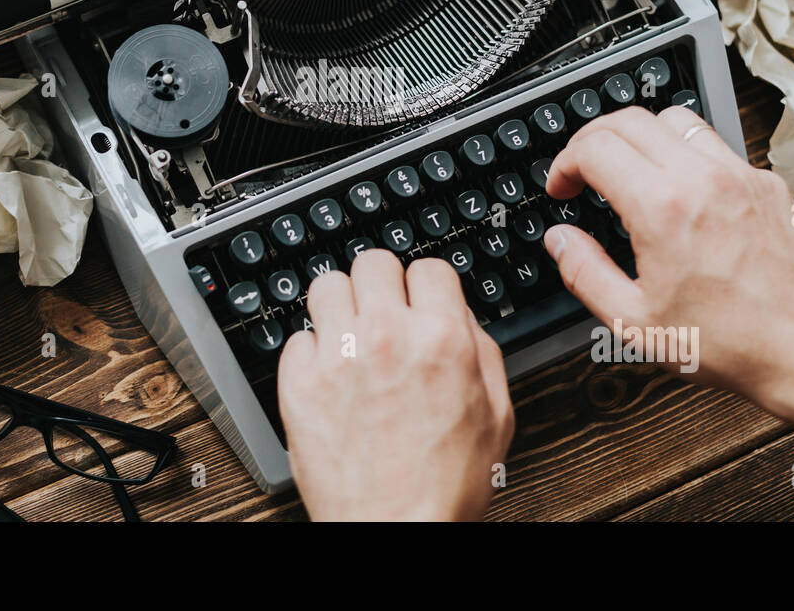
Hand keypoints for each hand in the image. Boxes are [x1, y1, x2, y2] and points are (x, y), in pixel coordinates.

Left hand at [277, 250, 513, 520]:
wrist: (396, 531)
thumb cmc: (445, 486)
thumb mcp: (497, 414)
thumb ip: (481, 350)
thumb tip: (458, 315)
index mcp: (441, 339)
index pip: (428, 267)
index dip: (426, 286)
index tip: (419, 300)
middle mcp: (387, 337)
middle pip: (372, 262)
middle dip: (380, 285)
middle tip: (380, 311)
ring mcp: (338, 356)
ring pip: (325, 285)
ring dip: (339, 306)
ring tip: (347, 333)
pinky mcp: (299, 384)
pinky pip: (296, 338)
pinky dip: (310, 352)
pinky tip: (328, 375)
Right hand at [542, 106, 793, 450]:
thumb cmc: (727, 341)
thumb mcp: (633, 320)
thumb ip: (584, 272)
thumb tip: (560, 239)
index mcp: (663, 209)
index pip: (595, 147)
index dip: (565, 163)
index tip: (562, 187)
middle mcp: (702, 179)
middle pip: (629, 119)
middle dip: (593, 140)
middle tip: (583, 172)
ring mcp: (739, 175)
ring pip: (675, 119)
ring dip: (641, 137)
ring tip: (631, 171)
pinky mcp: (766, 182)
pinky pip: (715, 145)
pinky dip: (686, 154)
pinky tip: (681, 190)